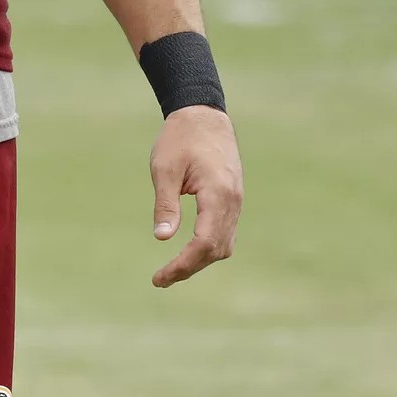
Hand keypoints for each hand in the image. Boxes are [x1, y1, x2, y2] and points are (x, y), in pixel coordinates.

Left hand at [147, 105, 241, 287]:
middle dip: (190, 267)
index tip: (160, 277)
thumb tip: (162, 237)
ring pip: (224, 244)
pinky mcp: (232, 200)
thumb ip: (165, 204)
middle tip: (160, 280)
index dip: (184, 264)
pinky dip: (209, 247)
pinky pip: (225, 232)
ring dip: (200, 260)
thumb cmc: (180, 139)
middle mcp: (233, 202)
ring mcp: (236, 202)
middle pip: (216, 249)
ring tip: (172, 271)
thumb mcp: (164, 169)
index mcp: (218, 195)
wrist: (203, 116)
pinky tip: (189, 253)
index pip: (204, 243)